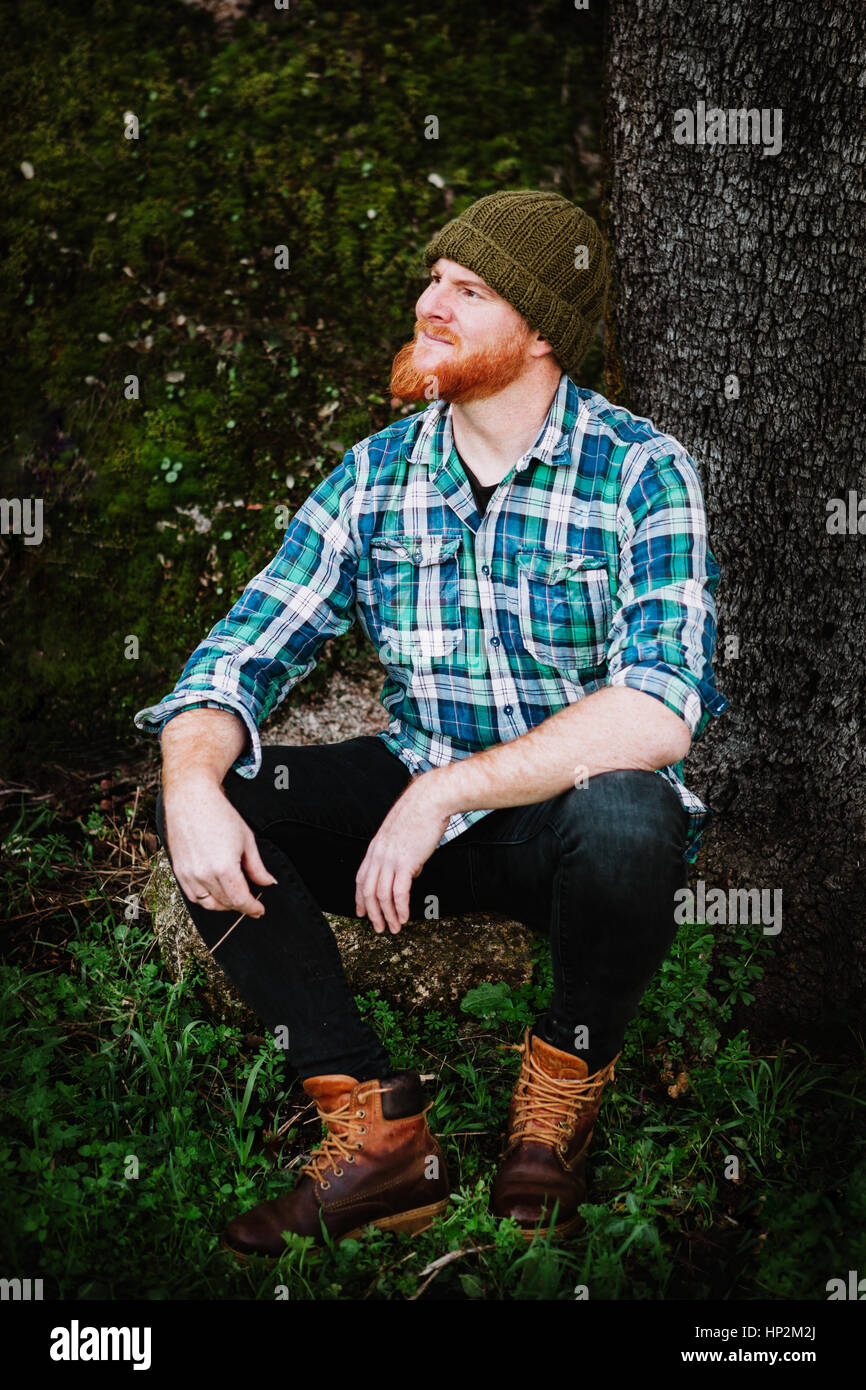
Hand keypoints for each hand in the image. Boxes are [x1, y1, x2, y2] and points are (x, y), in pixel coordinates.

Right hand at [162, 778, 276, 915]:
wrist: (191, 798)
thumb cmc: (220, 814)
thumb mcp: (247, 840)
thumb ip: (257, 867)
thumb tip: (268, 883)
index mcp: (224, 868)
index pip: (240, 900)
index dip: (252, 908)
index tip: (259, 910)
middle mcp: (203, 875)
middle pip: (225, 903)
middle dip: (240, 905)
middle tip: (250, 901)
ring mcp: (188, 874)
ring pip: (208, 904)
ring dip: (223, 905)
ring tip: (234, 896)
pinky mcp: (178, 871)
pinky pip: (193, 896)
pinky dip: (206, 899)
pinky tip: (215, 892)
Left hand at [354, 772, 451, 934]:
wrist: (430, 800)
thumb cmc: (421, 815)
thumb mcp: (404, 836)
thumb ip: (404, 854)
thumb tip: (413, 872)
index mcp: (376, 847)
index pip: (361, 878)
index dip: (360, 898)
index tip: (362, 913)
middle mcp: (378, 854)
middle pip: (368, 891)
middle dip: (373, 913)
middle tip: (379, 929)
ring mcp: (390, 858)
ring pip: (382, 895)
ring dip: (388, 915)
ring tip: (394, 928)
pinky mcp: (405, 862)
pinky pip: (399, 892)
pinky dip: (400, 908)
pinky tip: (404, 917)